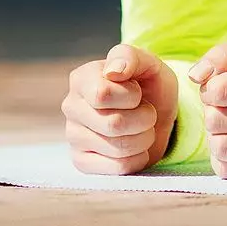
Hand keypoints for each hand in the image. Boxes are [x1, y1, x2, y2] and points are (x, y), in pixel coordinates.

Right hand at [64, 43, 177, 174]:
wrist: (156, 114)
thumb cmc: (148, 86)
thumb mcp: (148, 64)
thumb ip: (130, 57)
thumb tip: (113, 71)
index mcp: (81, 79)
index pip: (103, 95)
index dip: (132, 96)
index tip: (137, 92)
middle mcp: (71, 107)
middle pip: (113, 125)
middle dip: (144, 119)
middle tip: (147, 113)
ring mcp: (73, 136)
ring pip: (118, 147)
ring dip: (144, 138)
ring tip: (142, 128)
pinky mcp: (82, 162)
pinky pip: (117, 167)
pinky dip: (138, 158)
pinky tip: (135, 147)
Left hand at [190, 37, 226, 179]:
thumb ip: (223, 55)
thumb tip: (196, 77)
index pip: (220, 90)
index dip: (211, 87)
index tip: (220, 88)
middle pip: (215, 120)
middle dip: (212, 111)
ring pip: (219, 148)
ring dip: (216, 135)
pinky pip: (226, 171)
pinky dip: (223, 158)